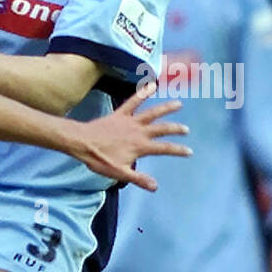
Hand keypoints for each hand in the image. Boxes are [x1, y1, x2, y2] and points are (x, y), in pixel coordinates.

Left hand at [70, 85, 190, 190]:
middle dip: (175, 129)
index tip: (189, 152)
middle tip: (186, 129)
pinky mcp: (120, 114)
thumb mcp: (119, 172)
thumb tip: (155, 187)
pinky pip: (133, 101)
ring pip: (152, 112)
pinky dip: (142, 93)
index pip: (164, 148)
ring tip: (178, 104)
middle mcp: (139, 132)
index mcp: (141, 146)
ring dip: (166, 108)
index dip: (178, 150)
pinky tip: (152, 85)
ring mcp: (130, 121)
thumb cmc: (99, 159)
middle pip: (162, 129)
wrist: (82, 142)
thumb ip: (138, 178)